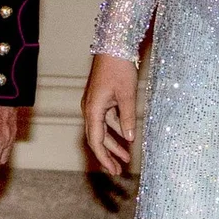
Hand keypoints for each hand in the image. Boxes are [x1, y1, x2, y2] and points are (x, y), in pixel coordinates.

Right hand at [82, 54, 137, 176]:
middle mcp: (90, 109)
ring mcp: (95, 104)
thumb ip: (127, 117)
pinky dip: (116, 130)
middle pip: (97, 138)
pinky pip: (107, 120)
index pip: (96, 140)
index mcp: (93, 110)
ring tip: (126, 158)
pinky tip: (126, 138)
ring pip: (103, 130)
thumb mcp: (127, 94)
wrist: (113, 47)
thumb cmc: (119, 68)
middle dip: (108, 155)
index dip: (104, 157)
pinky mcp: (101, 99)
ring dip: (114, 144)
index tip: (113, 170)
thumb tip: (129, 138)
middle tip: (118, 171)